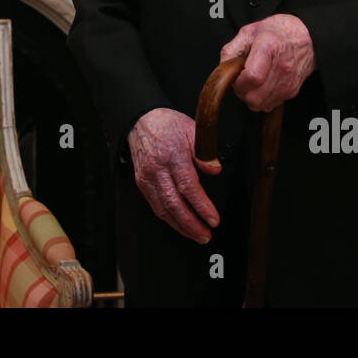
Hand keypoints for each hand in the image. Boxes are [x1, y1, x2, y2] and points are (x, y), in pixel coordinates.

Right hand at [127, 107, 221, 243]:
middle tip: (206, 235)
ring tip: (197, 236)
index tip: (213, 219)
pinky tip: (181, 225)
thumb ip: (205, 152)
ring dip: (181, 226)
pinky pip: (155, 206)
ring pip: (163, 209)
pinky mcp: (142, 183)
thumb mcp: (193, 130)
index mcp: (172, 155)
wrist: (142, 121)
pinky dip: (169, 219)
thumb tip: (215, 170)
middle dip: (191, 224)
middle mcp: (157, 169)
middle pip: (174, 203)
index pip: (188, 186)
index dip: (201, 206)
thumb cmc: (168, 125)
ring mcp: (147, 178)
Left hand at [220, 13, 315, 111]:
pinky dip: (261, 99)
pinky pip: (269, 105)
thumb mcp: (249, 31)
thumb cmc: (277, 32)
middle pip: (254, 97)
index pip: (252, 77)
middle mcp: (282, 66)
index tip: (235, 76)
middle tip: (241, 80)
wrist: (307, 37)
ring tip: (252, 81)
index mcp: (269, 46)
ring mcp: (288, 81)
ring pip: (260, 105)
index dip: (238, 82)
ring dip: (250, 97)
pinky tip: (263, 85)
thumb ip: (231, 50)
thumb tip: (223, 69)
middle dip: (241, 92)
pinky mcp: (292, 91)